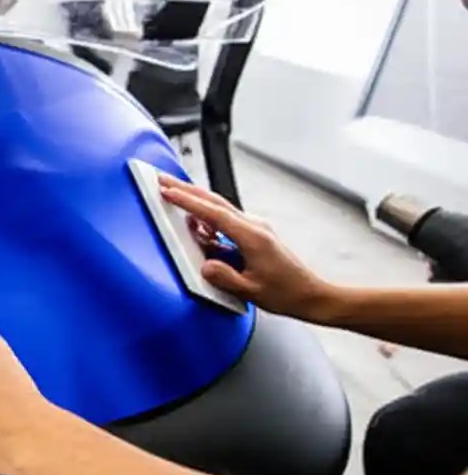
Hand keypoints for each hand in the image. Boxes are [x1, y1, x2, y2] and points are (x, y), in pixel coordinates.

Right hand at [158, 173, 336, 320]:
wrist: (311, 294)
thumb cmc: (286, 293)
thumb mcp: (251, 291)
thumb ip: (224, 277)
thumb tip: (204, 266)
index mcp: (253, 237)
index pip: (213, 213)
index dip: (188, 201)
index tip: (167, 191)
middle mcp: (254, 227)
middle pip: (214, 201)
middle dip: (186, 189)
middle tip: (162, 180)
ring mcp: (255, 228)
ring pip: (219, 207)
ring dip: (195, 200)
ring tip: (173, 195)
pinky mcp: (254, 234)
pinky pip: (226, 219)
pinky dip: (206, 215)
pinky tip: (196, 223)